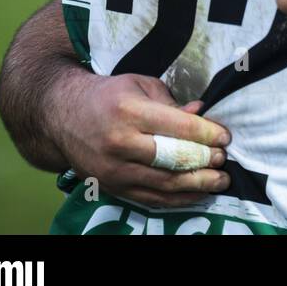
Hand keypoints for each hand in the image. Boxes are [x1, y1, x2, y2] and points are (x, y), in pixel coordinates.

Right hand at [51, 71, 229, 207]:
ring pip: (164, 184)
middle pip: (173, 159)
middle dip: (205, 161)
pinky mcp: (110, 187)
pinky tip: (197, 195)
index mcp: (130, 111)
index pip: (179, 127)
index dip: (207, 134)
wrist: (60, 116)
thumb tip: (201, 114)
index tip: (225, 138)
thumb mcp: (139, 85)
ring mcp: (113, 169)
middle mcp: (120, 143)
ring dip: (197, 185)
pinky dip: (177, 200)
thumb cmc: (107, 96)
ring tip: (219, 181)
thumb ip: (172, 102)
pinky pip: (149, 198)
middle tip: (224, 161)